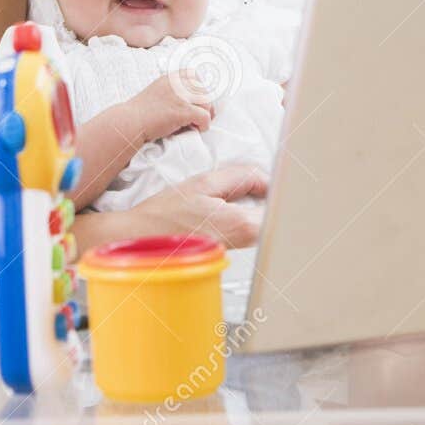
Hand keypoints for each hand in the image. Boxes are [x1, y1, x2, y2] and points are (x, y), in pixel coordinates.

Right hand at [129, 68, 213, 141]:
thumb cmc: (140, 113)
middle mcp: (177, 84)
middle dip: (204, 104)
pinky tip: (197, 128)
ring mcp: (181, 96)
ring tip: (195, 123)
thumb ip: (172, 91)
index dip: (199, 88)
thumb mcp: (156, 92)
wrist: (130, 122)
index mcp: (170, 78)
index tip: (195, 101)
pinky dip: (204, 125)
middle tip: (199, 115)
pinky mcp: (183, 111)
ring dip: (205, 114)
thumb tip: (192, 100)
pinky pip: (204, 116)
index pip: (194, 74)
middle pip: (203, 90)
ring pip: (207, 103)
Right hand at [132, 164, 269, 248]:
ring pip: (265, 223)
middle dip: (273, 196)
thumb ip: (242, 177)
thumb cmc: (164, 214)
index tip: (282, 176)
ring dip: (262, 205)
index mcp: (242, 224)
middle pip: (276, 216)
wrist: (141, 238)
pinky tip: (234, 204)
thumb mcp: (204, 182)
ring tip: (247, 190)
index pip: (281, 207)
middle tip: (262, 181)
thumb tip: (266, 179)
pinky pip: (252, 228)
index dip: (283, 188)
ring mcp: (238, 247)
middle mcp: (244, 241)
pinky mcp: (229, 248)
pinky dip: (251, 213)